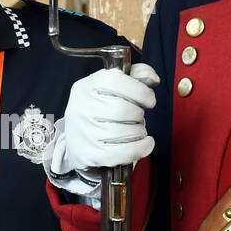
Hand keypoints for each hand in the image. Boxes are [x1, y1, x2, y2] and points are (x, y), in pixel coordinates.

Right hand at [47, 64, 159, 180]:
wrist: (78, 140)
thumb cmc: (100, 111)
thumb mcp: (113, 87)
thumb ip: (136, 75)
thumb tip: (152, 78)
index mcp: (86, 87)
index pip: (115, 81)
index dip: (140, 91)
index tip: (149, 100)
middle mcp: (81, 108)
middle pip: (121, 109)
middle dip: (139, 114)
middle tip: (138, 117)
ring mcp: (83, 133)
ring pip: (123, 133)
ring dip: (139, 132)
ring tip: (136, 130)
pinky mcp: (88, 154)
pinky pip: (122, 152)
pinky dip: (140, 148)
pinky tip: (145, 143)